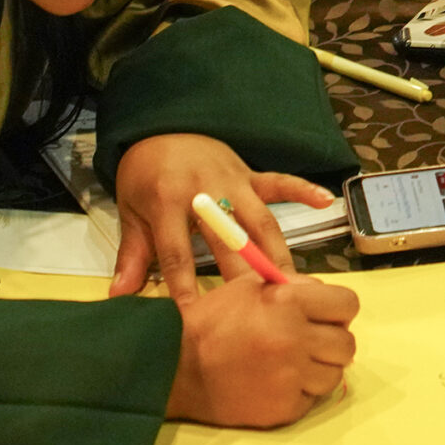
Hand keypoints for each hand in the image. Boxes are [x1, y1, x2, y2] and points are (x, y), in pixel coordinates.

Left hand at [113, 132, 328, 303]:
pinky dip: (303, 189)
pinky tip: (326, 201)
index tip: (197, 318)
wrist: (158, 127)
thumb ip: (132, 255)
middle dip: (246, 272)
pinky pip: (279, 181)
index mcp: (169, 202)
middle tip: (264, 306)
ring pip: (260, 220)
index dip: (185, 287)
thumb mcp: (131, 213)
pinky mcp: (249, 173)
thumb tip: (118, 296)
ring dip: (277, 251)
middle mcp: (205, 191)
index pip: (178, 253)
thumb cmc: (144, 176)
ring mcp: (232, 181)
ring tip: (294, 285)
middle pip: (230, 239)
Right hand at [169, 274, 362, 427]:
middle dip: (331, 341)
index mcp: (289, 303)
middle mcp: (295, 339)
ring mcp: (291, 377)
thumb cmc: (210, 323)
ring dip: (319, 368)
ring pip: (334, 375)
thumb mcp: (247, 286)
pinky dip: (300, 392)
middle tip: (310, 342)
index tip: (326, 316)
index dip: (338, 310)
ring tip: (293, 364)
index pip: (348, 305)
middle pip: (347, 344)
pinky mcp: (283, 408)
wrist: (175, 368)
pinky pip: (312, 399)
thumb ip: (290, 285)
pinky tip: (278, 382)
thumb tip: (323, 294)